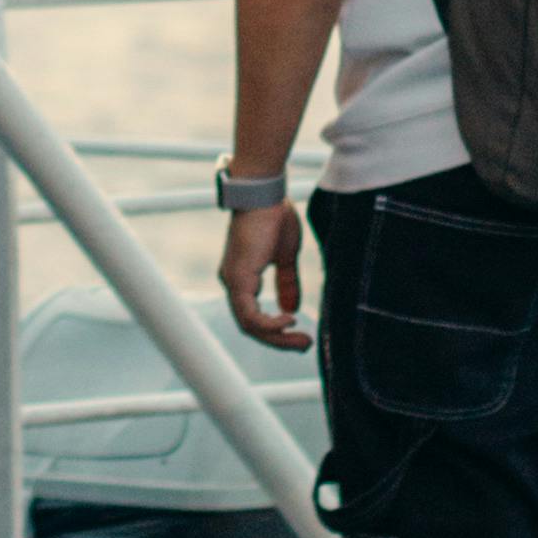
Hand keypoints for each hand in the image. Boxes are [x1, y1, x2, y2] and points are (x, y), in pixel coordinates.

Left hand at [220, 200, 310, 350]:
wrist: (263, 193)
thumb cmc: (273, 216)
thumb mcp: (285, 256)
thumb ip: (286, 282)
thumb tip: (291, 308)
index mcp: (242, 277)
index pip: (253, 315)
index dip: (275, 330)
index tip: (300, 335)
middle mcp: (232, 282)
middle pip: (251, 325)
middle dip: (279, 340)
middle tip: (305, 345)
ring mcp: (232, 281)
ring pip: (249, 325)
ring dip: (277, 337)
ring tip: (301, 339)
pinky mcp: (238, 278)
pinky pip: (249, 315)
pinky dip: (269, 324)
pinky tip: (289, 320)